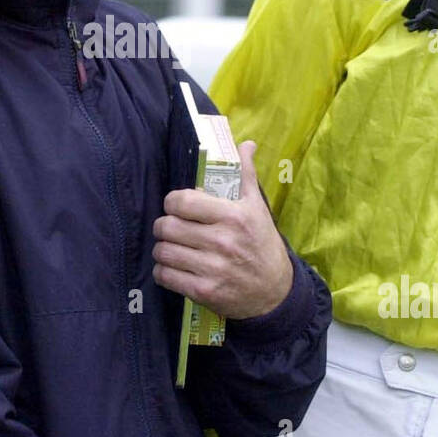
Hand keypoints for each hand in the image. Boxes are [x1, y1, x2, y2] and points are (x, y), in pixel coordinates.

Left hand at [152, 140, 292, 319]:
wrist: (275, 291)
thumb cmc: (262, 243)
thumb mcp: (257, 208)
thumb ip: (246, 174)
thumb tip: (246, 144)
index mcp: (234, 216)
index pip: (182, 201)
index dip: (172, 202)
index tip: (177, 207)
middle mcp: (223, 241)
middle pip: (167, 226)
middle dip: (164, 226)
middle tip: (170, 228)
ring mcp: (213, 269)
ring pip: (163, 251)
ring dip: (162, 249)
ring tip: (171, 247)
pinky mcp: (204, 292)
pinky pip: (165, 276)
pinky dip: (163, 271)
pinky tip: (173, 268)